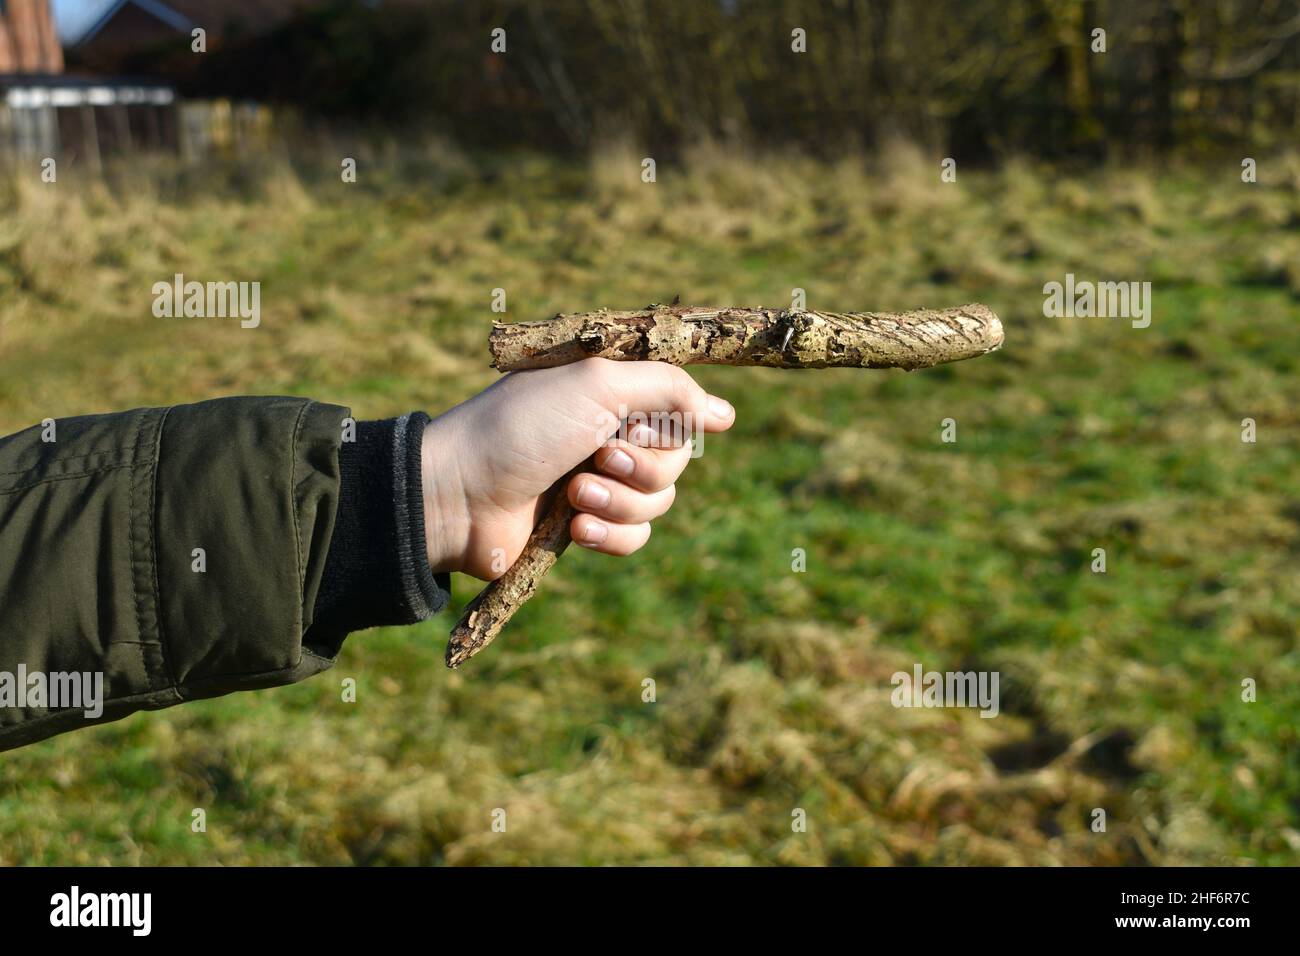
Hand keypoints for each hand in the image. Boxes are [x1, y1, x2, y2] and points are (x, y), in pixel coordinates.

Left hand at [420, 358, 735, 579]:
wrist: (461, 495)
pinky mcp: (588, 525)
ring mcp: (600, 481)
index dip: (666, 424)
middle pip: (677, 459)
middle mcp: (610, 432)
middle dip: (641, 466)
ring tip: (573, 496)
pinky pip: (636, 537)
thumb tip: (728, 415)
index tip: (633, 423)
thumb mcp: (596, 385)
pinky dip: (611, 534)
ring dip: (620, 501)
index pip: (680, 408)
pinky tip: (575, 528)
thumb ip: (669, 390)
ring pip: (659, 501)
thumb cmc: (521, 428)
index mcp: (611, 391)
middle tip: (596, 457)